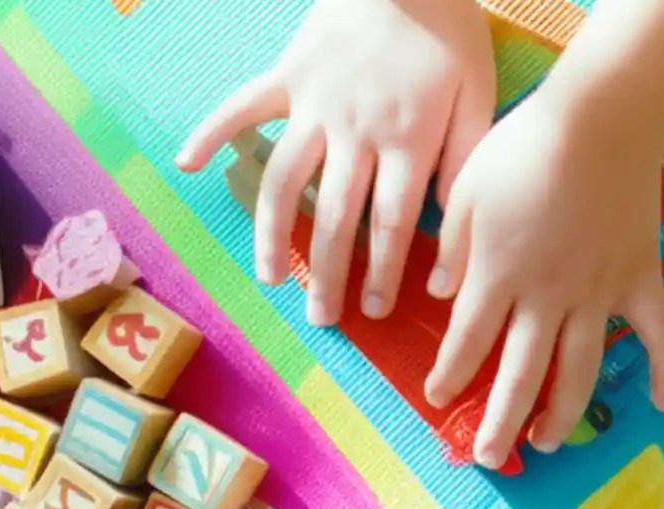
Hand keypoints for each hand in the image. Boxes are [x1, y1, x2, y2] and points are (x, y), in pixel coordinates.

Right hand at [176, 0, 495, 324]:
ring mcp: (314, 104)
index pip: (391, 226)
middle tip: (322, 319)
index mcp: (406, 143)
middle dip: (330, 273)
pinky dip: (211, 130)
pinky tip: (185, 163)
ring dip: (272, 232)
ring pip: (284, 179)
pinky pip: (242, 106)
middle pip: (336, 217)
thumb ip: (462, 164)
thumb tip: (448, 220)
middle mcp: (354, 133)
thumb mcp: (477, 99)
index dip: (381, 274)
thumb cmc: (451, 35)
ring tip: (269, 276)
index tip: (373, 313)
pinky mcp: (287, 75)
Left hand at [425, 94, 663, 468]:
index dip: (449, 376)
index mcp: (498, 274)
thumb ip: (452, 247)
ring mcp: (599, 294)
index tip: (437, 397)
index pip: (466, 343)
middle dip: (498, 422)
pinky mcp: (640, 281)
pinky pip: (660, 334)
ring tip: (545, 445)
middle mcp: (547, 297)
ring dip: (561, 415)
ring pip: (579, 371)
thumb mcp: (467, 189)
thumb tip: (443, 297)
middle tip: (486, 457)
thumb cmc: (526, 147)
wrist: (600, 119)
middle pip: (519, 376)